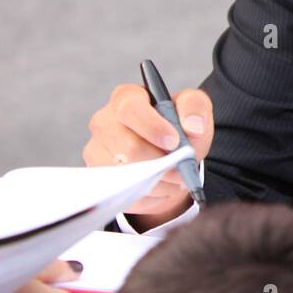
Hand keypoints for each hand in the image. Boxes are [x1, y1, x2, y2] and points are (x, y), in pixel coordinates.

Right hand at [83, 83, 213, 228]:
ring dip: (159, 180)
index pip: (130, 108)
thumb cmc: (178, 128)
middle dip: (161, 162)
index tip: (174, 142)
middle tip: (181, 167)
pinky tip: (162, 185)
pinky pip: (126, 193)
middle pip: (129, 147)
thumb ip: (195, 107)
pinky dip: (151, 194)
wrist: (170, 158)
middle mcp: (105, 122)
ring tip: (175, 176)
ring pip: (127, 174)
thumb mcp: (194, 109)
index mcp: (127, 97)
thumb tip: (192, 126)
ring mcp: (97, 151)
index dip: (152, 127)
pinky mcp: (100, 177)